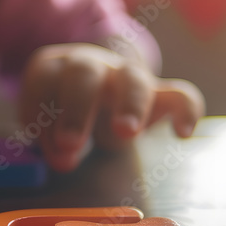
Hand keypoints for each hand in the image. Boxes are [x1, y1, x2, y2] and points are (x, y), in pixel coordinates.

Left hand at [19, 43, 203, 171]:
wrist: (102, 86)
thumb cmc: (66, 107)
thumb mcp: (50, 122)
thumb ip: (51, 140)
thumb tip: (63, 160)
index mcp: (56, 68)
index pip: (44, 79)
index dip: (39, 109)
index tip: (42, 141)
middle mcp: (92, 65)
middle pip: (83, 74)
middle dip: (75, 108)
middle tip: (68, 144)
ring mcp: (126, 76)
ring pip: (131, 78)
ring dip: (129, 105)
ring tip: (125, 134)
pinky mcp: (159, 93)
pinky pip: (181, 95)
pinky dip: (186, 110)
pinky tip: (182, 134)